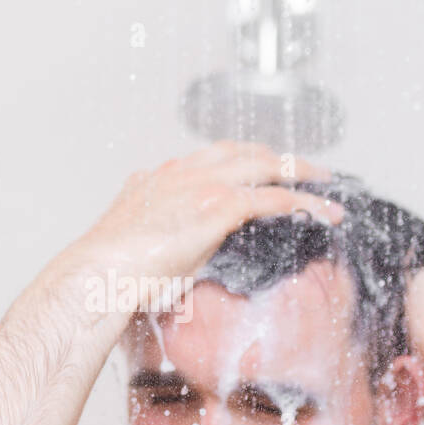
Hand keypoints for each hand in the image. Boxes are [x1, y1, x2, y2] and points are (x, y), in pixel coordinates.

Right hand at [66, 141, 344, 283]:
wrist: (98, 273)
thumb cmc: (109, 267)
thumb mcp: (130, 232)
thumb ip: (148, 219)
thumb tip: (153, 222)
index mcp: (163, 176)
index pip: (216, 156)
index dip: (246, 158)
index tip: (264, 167)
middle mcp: (184, 171)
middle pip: (246, 151)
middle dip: (280, 158)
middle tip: (307, 169)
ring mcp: (202, 185)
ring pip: (266, 167)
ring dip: (300, 173)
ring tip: (325, 186)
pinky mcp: (217, 207)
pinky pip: (272, 199)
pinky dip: (300, 202)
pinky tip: (318, 211)